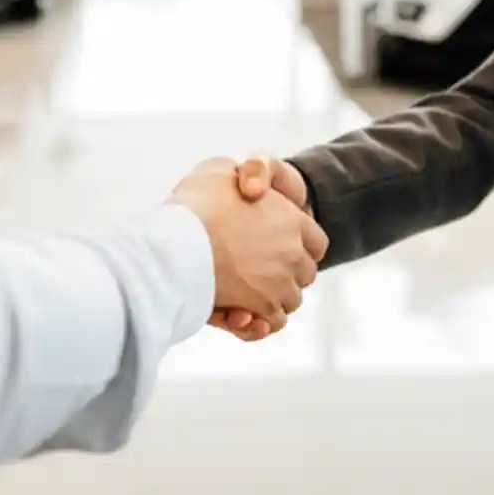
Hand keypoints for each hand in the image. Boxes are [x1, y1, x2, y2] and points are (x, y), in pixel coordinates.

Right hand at [171, 158, 326, 332]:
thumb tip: (250, 188)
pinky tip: (239, 314)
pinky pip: (270, 323)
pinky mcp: (260, 307)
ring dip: (273, 300)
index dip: (299, 245)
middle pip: (305, 274)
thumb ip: (243, 177)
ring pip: (290, 300)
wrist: (177, 241)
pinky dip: (259, 323)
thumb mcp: (221, 171)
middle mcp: (293, 254)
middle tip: (258, 271)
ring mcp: (280, 283)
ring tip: (245, 293)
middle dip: (287, 275)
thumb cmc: (196, 204)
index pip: (316, 243)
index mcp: (293, 221)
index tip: (279, 247)